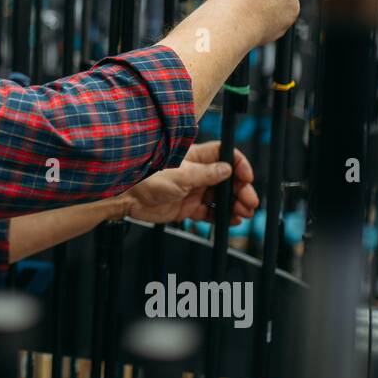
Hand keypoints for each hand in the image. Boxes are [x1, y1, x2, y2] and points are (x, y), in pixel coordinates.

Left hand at [114, 141, 259, 224]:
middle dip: (241, 190)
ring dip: (234, 204)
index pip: (225, 156)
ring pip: (220, 197)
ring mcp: (192, 190)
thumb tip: (228, 169)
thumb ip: (207, 174)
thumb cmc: (148, 177)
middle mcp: (196, 173)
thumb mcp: (182, 175)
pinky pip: (209, 212)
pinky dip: (221, 216)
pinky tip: (232, 220)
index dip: (239, 166)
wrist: (126, 196)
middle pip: (227, 179)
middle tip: (250, 202)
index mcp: (195, 156)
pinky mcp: (186, 207)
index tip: (247, 178)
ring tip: (244, 213)